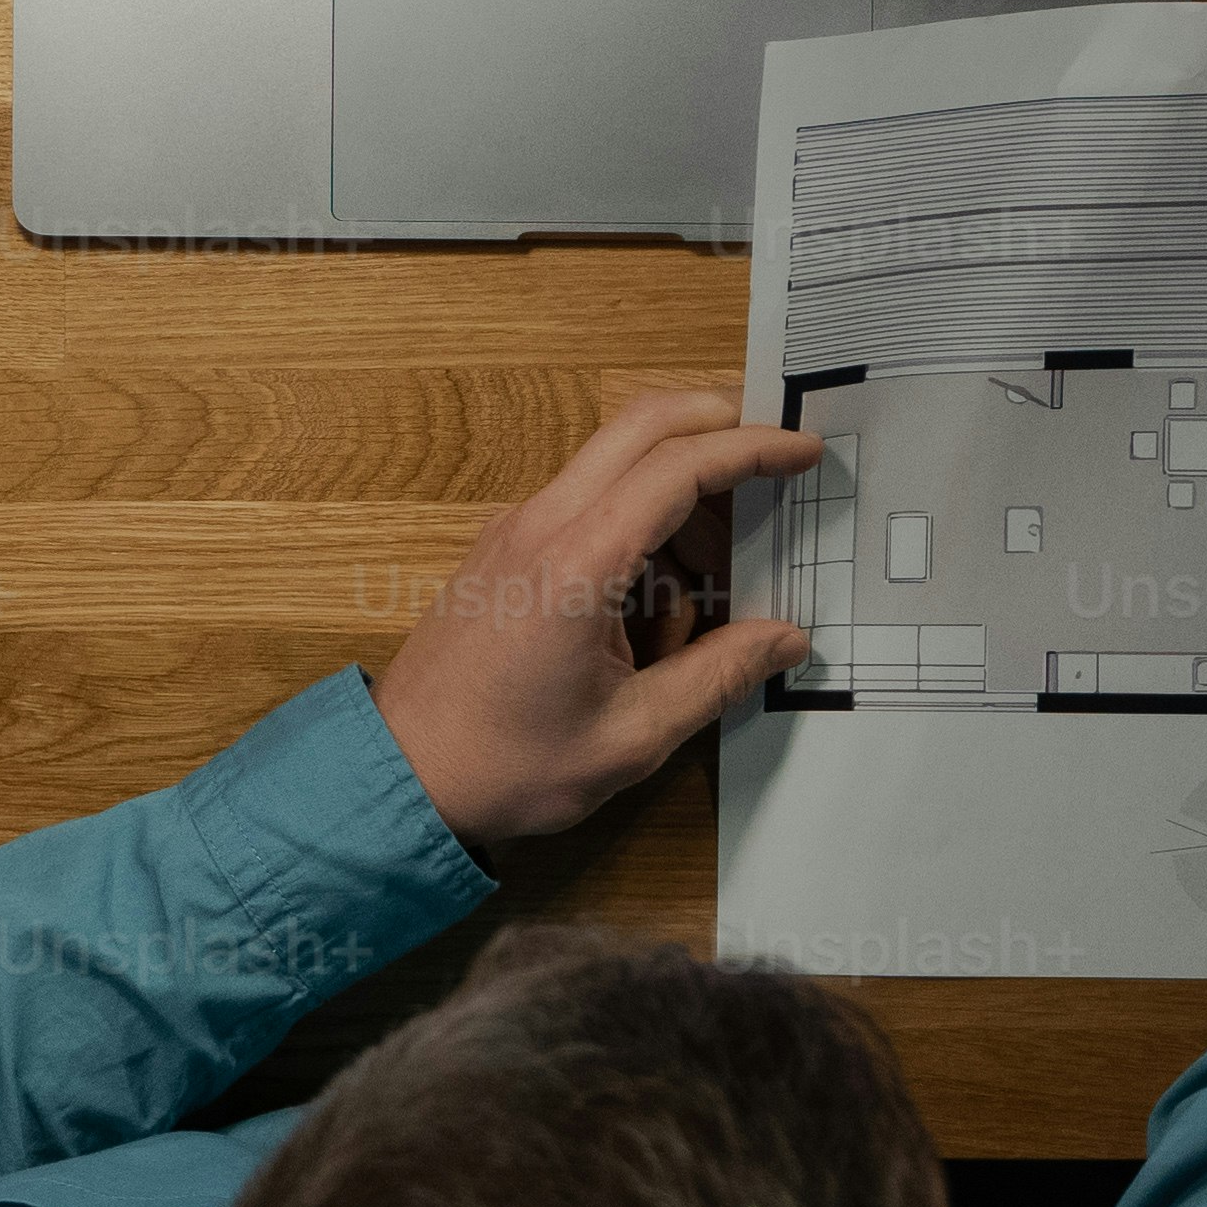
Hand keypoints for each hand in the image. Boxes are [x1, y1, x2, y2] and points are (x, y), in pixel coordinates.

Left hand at [370, 389, 825, 846]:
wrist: (399, 780)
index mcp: (576, 563)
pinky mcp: (504, 550)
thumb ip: (718, 676)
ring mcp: (516, 531)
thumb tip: (785, 638)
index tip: (806, 452)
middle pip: (642, 426)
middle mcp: (540, 525)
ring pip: (615, 463)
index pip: (678, 467)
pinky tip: (661, 604)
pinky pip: (586, 503)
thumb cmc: (506, 766)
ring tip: (715, 584)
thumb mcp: (632, 736)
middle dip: (718, 426)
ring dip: (678, 494)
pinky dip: (639, 524)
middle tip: (778, 463)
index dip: (752, 449)